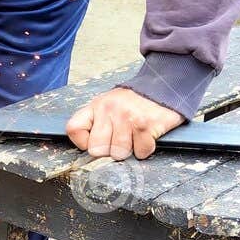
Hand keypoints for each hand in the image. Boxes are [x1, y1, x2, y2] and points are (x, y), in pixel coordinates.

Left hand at [66, 87, 183, 160]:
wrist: (165, 86)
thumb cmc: (135, 101)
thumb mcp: (108, 104)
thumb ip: (95, 122)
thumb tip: (89, 149)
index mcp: (97, 105)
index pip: (74, 129)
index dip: (83, 143)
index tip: (94, 142)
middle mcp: (109, 109)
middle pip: (96, 150)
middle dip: (109, 151)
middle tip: (120, 140)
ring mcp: (127, 118)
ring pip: (119, 153)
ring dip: (130, 150)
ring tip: (135, 136)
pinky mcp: (145, 126)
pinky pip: (140, 152)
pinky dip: (145, 149)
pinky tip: (147, 136)